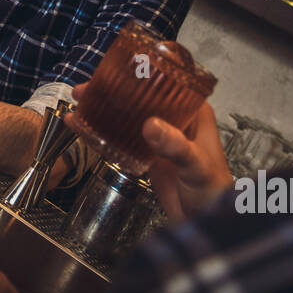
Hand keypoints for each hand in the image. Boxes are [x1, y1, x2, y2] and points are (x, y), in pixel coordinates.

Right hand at [69, 81, 232, 223]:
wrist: (205, 221)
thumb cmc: (213, 190)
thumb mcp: (196, 164)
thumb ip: (176, 146)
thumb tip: (150, 126)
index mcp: (193, 112)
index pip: (165, 83)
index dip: (139, 74)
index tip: (114, 71)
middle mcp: (175, 119)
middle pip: (140, 97)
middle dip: (112, 92)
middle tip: (85, 90)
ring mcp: (159, 137)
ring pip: (128, 116)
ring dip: (105, 111)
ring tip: (79, 105)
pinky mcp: (147, 155)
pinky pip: (122, 139)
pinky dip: (105, 134)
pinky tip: (86, 130)